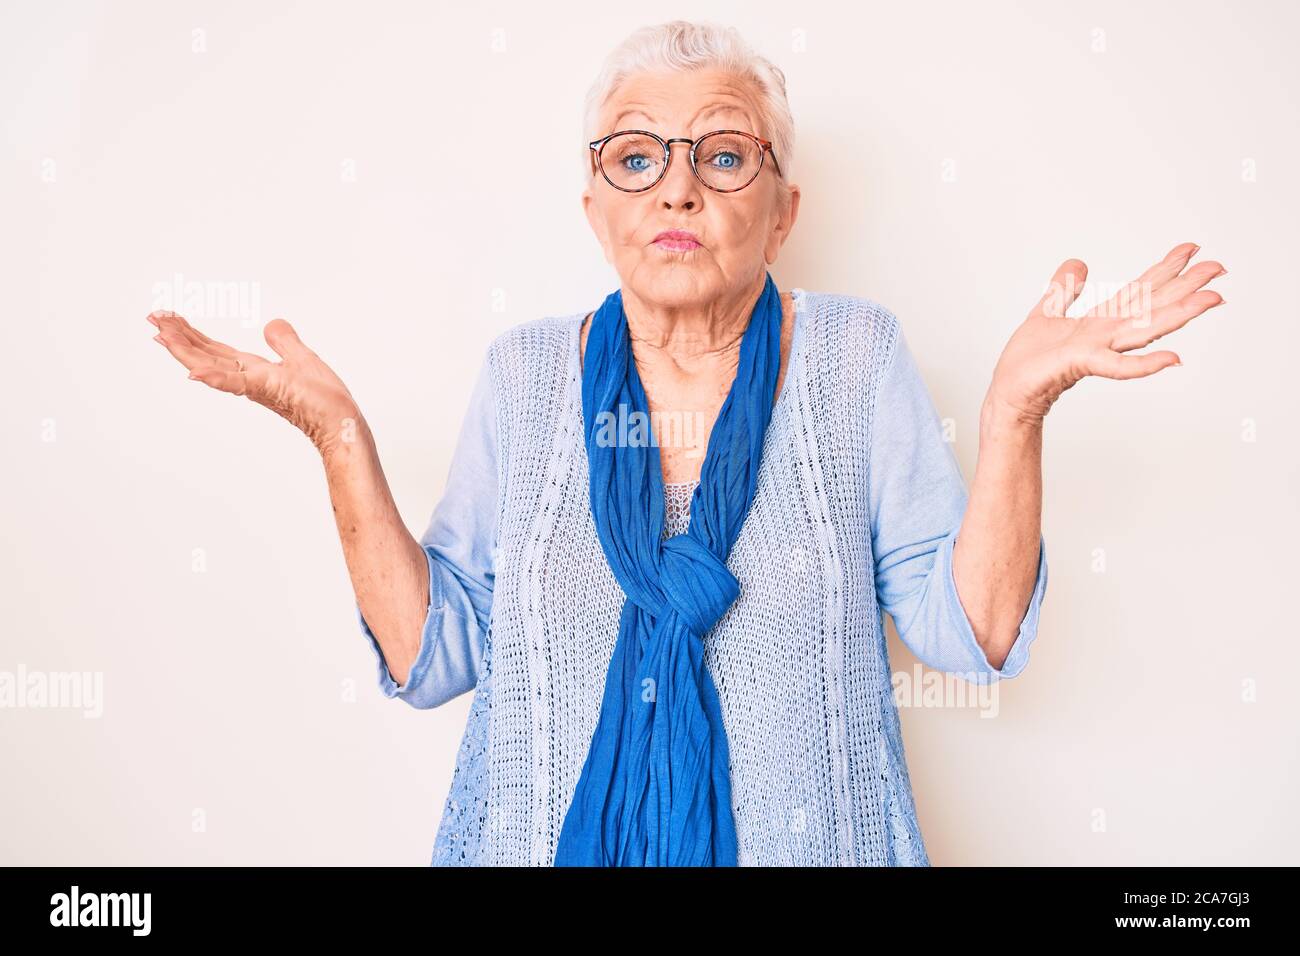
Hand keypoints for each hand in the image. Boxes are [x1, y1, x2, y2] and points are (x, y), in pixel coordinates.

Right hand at [147, 311, 362, 457]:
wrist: (342, 422)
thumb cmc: (325, 399)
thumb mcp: (302, 358)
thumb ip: (284, 342)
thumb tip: (271, 324)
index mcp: (253, 370)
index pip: (215, 349)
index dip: (191, 333)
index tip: (168, 316)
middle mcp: (248, 379)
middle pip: (205, 354)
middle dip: (178, 337)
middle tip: (151, 317)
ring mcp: (255, 386)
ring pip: (211, 366)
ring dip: (185, 351)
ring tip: (160, 334)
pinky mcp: (269, 390)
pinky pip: (237, 383)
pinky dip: (215, 378)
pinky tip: (193, 372)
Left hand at [985, 242, 1226, 425]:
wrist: (1009, 393)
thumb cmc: (1027, 362)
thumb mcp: (1046, 313)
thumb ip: (1063, 290)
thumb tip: (1078, 264)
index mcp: (1099, 321)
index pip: (1139, 290)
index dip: (1164, 269)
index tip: (1191, 248)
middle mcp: (1106, 334)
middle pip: (1153, 305)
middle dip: (1185, 286)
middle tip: (1220, 267)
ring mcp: (1097, 350)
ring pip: (1146, 329)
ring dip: (1179, 315)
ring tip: (1210, 299)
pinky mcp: (1080, 364)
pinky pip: (1118, 366)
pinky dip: (1144, 364)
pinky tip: (1172, 358)